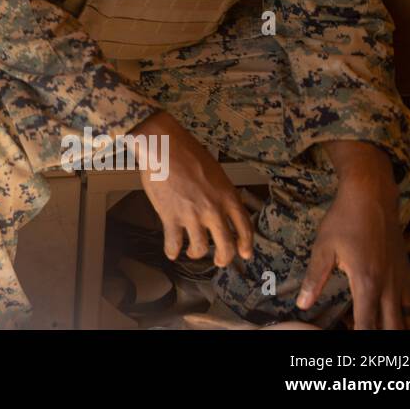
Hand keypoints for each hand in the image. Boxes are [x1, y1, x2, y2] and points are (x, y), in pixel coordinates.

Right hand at [135, 111, 254, 267]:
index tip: (245, 253)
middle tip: (220, 262)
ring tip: (191, 252)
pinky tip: (171, 252)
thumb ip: (220, 192)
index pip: (245, 227)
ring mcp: (192, 215)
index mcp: (228, 196)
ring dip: (196, 254)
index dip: (246, 244)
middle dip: (224, 258)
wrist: (163, 146)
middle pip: (227, 245)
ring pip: (200, 248)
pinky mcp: (170, 217)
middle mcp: (214, 210)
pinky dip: (172, 251)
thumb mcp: (215, 171)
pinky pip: (174, 243)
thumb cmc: (187, 152)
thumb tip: (219, 204)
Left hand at [299, 143, 409, 328]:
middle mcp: (389, 286)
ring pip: (407, 318)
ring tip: (378, 327)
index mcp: (366, 283)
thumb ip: (314, 279)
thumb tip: (302, 304)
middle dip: (379, 336)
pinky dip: (405, 315)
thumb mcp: (323, 248)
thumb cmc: (344, 220)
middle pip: (392, 327)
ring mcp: (401, 279)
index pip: (366, 324)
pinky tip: (392, 314)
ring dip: (394, 327)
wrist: (371, 196)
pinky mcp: (406, 271)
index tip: (348, 337)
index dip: (358, 336)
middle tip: (361, 333)